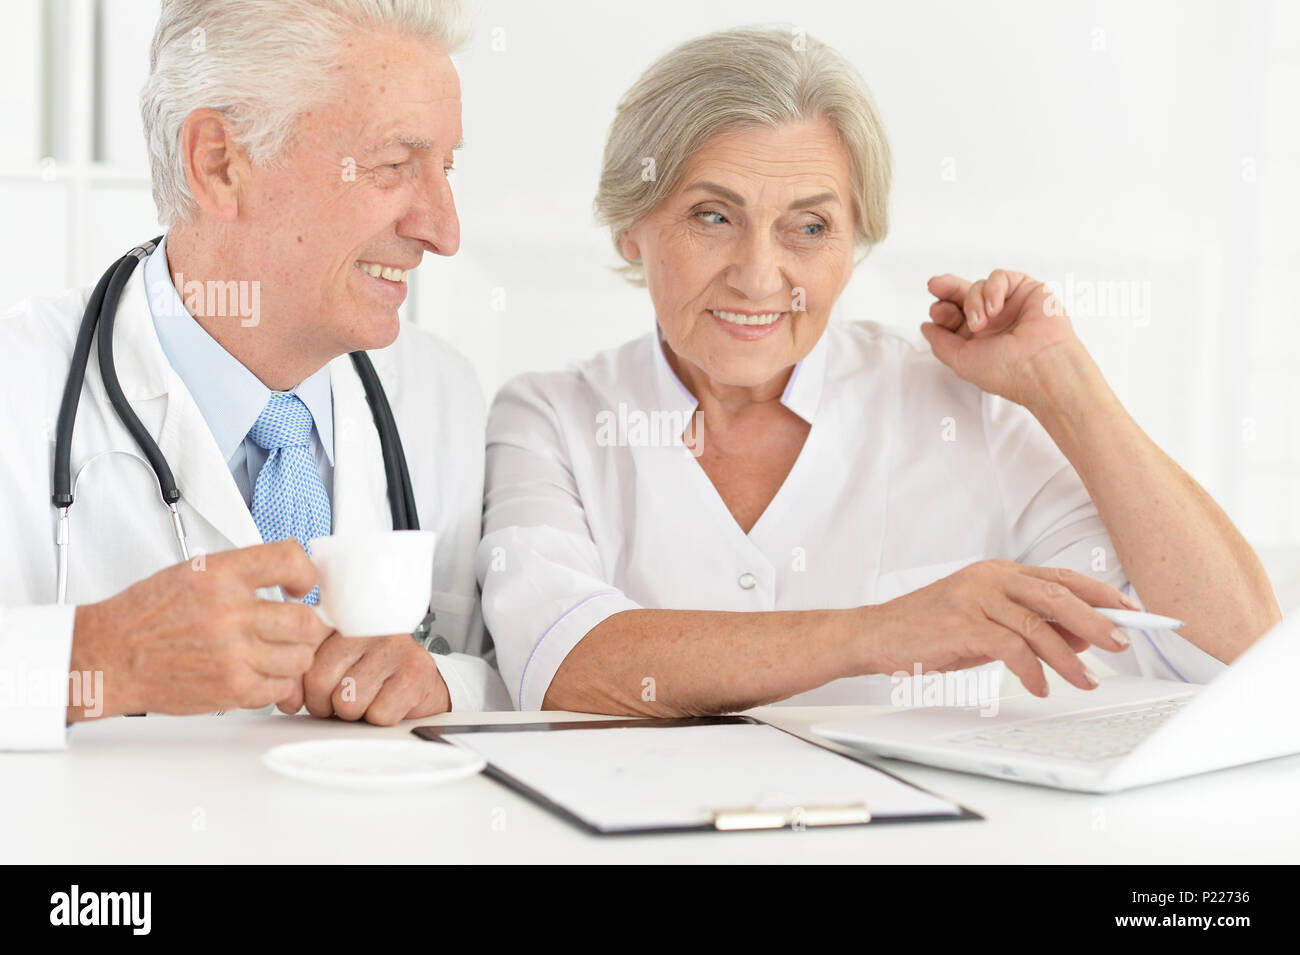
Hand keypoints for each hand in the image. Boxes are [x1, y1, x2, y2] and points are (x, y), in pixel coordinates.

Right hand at [70, 539, 331, 719]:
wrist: (110, 656)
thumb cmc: (148, 615)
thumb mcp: (194, 571)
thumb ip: (244, 571)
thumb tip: (294, 571)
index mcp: (219, 575)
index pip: (290, 561)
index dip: (306, 575)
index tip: (302, 585)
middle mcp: (229, 613)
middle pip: (307, 622)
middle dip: (305, 624)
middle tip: (292, 626)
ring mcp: (232, 654)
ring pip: (301, 658)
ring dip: (293, 655)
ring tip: (273, 650)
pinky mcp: (231, 689)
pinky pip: (280, 687)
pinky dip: (275, 682)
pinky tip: (257, 670)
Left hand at [276, 632, 450, 724]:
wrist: (421, 683)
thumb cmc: (373, 678)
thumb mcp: (332, 670)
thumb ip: (302, 679)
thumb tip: (286, 701)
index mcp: (338, 621)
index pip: (300, 658)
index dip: (301, 688)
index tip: (313, 695)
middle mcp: (364, 626)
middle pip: (320, 681)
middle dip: (328, 704)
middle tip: (345, 699)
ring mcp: (392, 644)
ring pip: (348, 701)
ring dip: (356, 713)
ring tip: (370, 698)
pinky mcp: (415, 669)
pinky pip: (379, 713)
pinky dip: (382, 718)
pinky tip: (390, 700)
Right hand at [865, 559, 1140, 696]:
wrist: (877, 634)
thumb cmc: (930, 630)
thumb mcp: (986, 623)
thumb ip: (1029, 625)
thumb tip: (1081, 637)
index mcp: (999, 572)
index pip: (1062, 578)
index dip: (1101, 594)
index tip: (1132, 612)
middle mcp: (990, 577)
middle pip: (1058, 595)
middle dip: (1097, 621)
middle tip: (1122, 644)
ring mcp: (974, 597)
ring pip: (1038, 624)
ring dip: (1068, 657)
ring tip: (1087, 679)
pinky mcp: (961, 623)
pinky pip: (1009, 648)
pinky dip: (1030, 670)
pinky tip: (1040, 686)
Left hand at [920, 269, 1087, 408]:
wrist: (1041, 367)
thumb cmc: (1006, 371)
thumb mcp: (961, 361)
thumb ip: (940, 343)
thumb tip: (926, 327)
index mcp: (976, 338)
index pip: (952, 316)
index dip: (940, 310)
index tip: (936, 313)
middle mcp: (992, 321)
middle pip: (962, 295)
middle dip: (946, 289)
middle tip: (935, 285)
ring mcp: (1009, 305)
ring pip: (978, 286)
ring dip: (973, 301)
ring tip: (980, 321)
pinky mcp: (1026, 290)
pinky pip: (1000, 277)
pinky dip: (993, 289)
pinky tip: (995, 308)